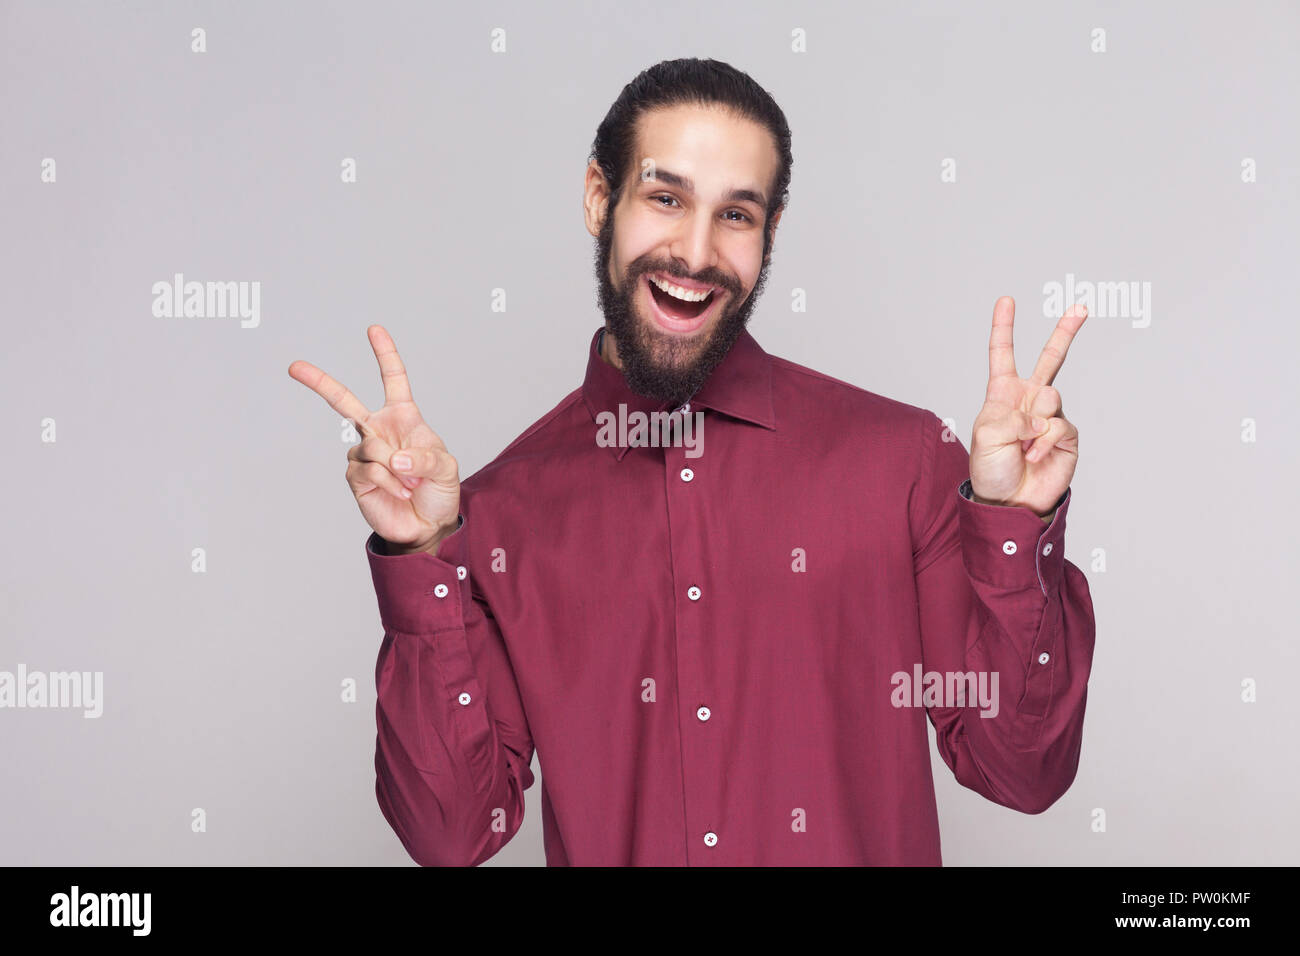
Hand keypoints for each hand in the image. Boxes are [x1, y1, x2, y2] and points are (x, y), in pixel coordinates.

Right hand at [288, 326, 460, 553]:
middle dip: (319, 382)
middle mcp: (378, 431)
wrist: (427, 525)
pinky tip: (399, 491)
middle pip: (343, 401)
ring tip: (410, 482)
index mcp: (403, 418)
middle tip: (294, 366)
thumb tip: (393, 456)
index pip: (393, 380)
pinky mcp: (355, 477)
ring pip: (368, 445)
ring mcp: (363, 453)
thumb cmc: (439, 490)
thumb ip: (425, 457)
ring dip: (395, 466)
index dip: (385, 355)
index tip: (374, 330)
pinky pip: (368, 469)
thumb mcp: (446, 468)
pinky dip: (389, 481)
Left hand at [969, 297, 1085, 517]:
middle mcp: (1028, 400)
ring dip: (1033, 423)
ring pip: (1050, 395)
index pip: (1003, 355)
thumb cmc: (991, 468)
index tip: (1006, 300)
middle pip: (1051, 359)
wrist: (1010, 501)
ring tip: (1023, 445)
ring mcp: (1050, 416)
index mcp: (1003, 394)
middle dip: (1065, 332)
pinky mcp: (1067, 435)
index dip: (1004, 328)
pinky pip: (1058, 425)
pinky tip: (1035, 455)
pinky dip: (1043, 441)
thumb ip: (1012, 416)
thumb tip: (1042, 415)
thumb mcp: (986, 436)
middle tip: (1080, 307)